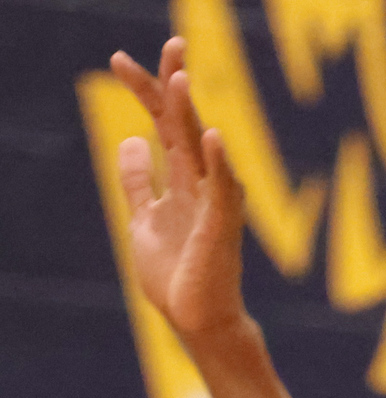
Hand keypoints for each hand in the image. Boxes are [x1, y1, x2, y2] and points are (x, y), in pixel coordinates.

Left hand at [109, 39, 246, 342]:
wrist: (197, 321)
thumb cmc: (176, 277)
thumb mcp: (144, 220)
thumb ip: (137, 182)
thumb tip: (131, 141)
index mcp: (183, 182)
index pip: (166, 124)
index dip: (147, 91)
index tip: (119, 61)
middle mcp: (202, 187)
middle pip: (186, 125)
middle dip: (175, 86)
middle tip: (171, 45)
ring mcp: (214, 206)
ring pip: (203, 151)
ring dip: (192, 114)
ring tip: (180, 78)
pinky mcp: (222, 230)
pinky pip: (223, 191)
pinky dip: (218, 163)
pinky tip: (212, 136)